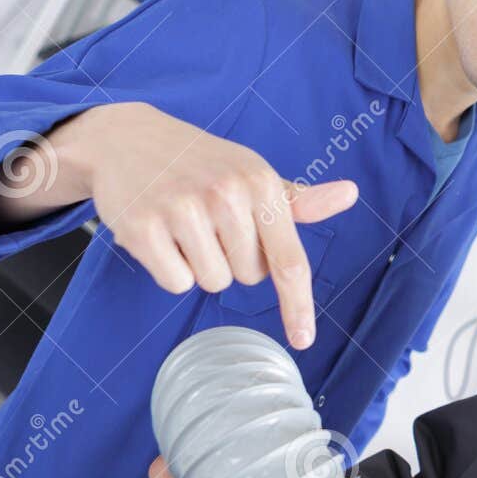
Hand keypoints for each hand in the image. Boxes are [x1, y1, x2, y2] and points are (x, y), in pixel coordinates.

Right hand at [60, 102, 355, 347]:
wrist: (126, 138)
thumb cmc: (201, 163)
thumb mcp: (252, 173)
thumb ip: (300, 200)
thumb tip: (350, 194)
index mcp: (259, 183)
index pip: (288, 260)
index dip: (298, 305)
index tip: (303, 339)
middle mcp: (225, 194)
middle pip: (248, 278)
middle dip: (233, 260)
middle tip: (210, 223)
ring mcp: (182, 209)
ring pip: (212, 283)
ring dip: (201, 265)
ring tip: (184, 226)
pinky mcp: (143, 227)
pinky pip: (175, 282)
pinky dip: (169, 268)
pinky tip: (162, 234)